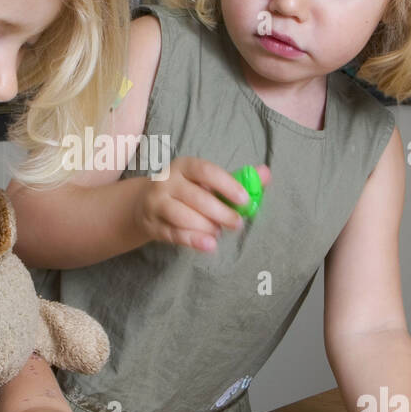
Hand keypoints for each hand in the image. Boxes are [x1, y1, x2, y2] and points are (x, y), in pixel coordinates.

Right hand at [133, 156, 270, 251]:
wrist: (144, 204)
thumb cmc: (185, 191)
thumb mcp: (207, 181)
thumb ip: (237, 179)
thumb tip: (266, 173)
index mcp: (184, 166)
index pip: (206, 171)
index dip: (227, 185)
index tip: (245, 200)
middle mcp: (167, 181)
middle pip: (196, 197)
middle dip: (221, 212)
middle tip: (237, 223)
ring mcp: (156, 203)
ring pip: (183, 217)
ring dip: (206, 226)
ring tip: (218, 232)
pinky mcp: (152, 224)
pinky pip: (174, 234)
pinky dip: (194, 240)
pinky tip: (210, 245)